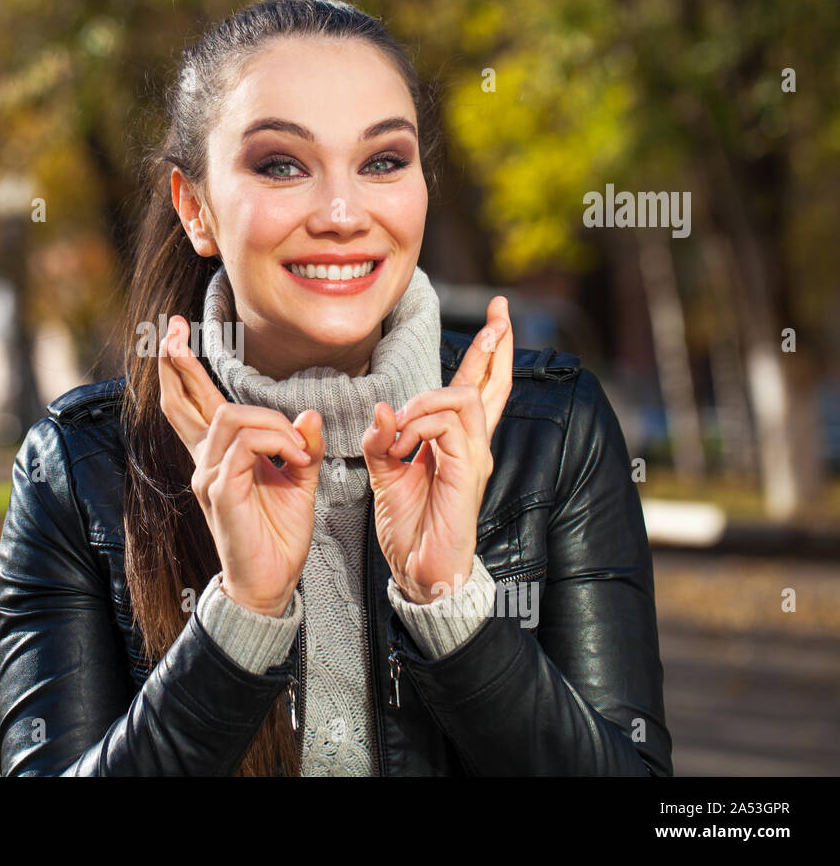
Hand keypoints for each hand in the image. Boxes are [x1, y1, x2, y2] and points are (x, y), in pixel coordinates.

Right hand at [158, 315, 324, 616]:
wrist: (272, 582)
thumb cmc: (279, 534)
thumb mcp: (298, 479)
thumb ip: (301, 445)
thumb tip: (308, 414)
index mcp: (221, 456)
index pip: (194, 405)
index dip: (181, 368)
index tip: (174, 332)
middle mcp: (206, 462)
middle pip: (183, 403)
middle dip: (180, 363)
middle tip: (174, 330)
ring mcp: (208, 476)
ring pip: (231, 418)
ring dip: (273, 424)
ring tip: (298, 450)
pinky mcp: (220, 492)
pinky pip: (246, 446)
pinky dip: (277, 442)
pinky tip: (295, 458)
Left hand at [361, 297, 513, 604]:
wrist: (419, 570)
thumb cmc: (410, 525)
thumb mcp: (386, 473)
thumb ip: (384, 439)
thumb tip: (384, 408)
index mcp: (456, 444)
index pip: (477, 389)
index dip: (488, 354)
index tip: (498, 317)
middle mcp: (473, 447)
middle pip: (490, 386)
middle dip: (494, 346)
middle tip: (500, 314)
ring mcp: (474, 459)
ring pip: (461, 400)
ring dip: (424, 402)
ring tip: (401, 430)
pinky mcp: (467, 474)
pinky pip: (449, 427)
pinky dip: (420, 425)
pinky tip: (402, 446)